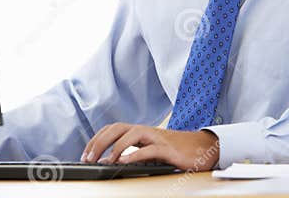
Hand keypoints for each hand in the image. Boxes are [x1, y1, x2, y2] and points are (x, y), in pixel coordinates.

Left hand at [81, 124, 219, 170]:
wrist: (203, 149)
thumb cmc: (175, 151)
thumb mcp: (150, 150)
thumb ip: (132, 152)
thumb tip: (109, 161)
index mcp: (140, 132)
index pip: (113, 128)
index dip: (97, 139)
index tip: (86, 154)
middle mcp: (147, 131)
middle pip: (118, 127)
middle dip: (100, 141)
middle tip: (89, 157)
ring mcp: (157, 138)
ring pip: (132, 133)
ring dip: (116, 146)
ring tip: (106, 160)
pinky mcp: (168, 149)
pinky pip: (149, 149)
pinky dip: (135, 154)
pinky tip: (124, 162)